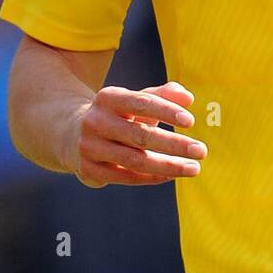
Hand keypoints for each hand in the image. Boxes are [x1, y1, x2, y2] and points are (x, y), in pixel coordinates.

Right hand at [70, 81, 207, 186]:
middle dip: (174, 144)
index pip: (141, 102)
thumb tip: (188, 98)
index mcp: (108, 98)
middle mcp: (95, 122)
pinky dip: (152, 177)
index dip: (166, 111)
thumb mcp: (136, 100)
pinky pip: (126, 177)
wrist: (71, 132)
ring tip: (194, 168)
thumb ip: (163, 95)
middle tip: (202, 151)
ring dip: (168, 166)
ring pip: (134, 160)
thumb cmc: (117, 115)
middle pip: (140, 135)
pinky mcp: (89, 170)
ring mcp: (90, 147)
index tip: (191, 122)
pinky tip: (172, 175)